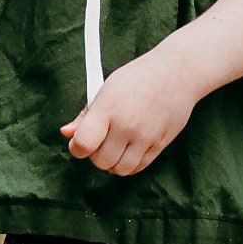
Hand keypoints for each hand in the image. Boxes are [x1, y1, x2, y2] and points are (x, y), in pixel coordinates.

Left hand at [60, 52, 199, 175]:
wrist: (176, 73)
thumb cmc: (136, 78)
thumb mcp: (105, 90)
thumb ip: (85, 115)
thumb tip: (65, 133)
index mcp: (108, 108)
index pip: (83, 143)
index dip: (76, 148)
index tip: (78, 142)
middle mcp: (126, 125)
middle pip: (100, 161)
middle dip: (94, 154)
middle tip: (99, 140)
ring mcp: (145, 137)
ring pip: (119, 170)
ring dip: (112, 163)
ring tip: (113, 146)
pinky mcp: (160, 145)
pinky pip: (138, 168)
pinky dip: (128, 164)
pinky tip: (127, 150)